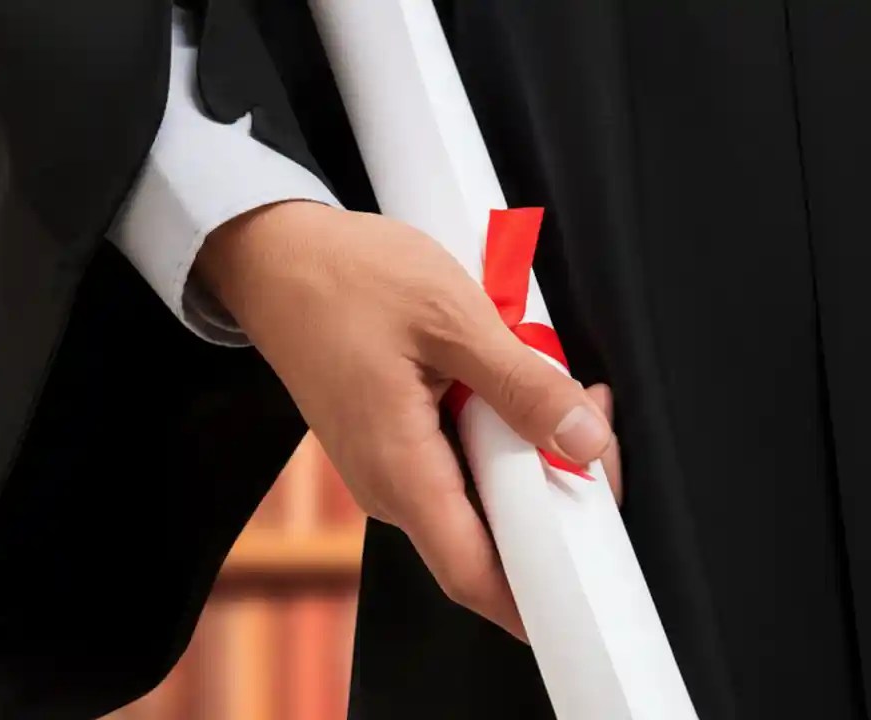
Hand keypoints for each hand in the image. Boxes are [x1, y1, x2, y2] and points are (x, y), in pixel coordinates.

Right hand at [195, 200, 620, 639]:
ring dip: (525, 452)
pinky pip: (454, 463)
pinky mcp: (385, 444)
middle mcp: (387, 486)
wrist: (272, 255)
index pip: (477, 579)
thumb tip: (583, 439)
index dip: (545, 589)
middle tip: (588, 417)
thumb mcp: (452, 317)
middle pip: (490, 539)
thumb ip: (524, 386)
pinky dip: (493, 431)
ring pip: (477, 496)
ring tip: (546, 377)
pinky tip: (503, 378)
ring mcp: (383, 468)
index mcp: (400, 470)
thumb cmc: (341, 278)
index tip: (599, 555)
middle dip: (555, 490)